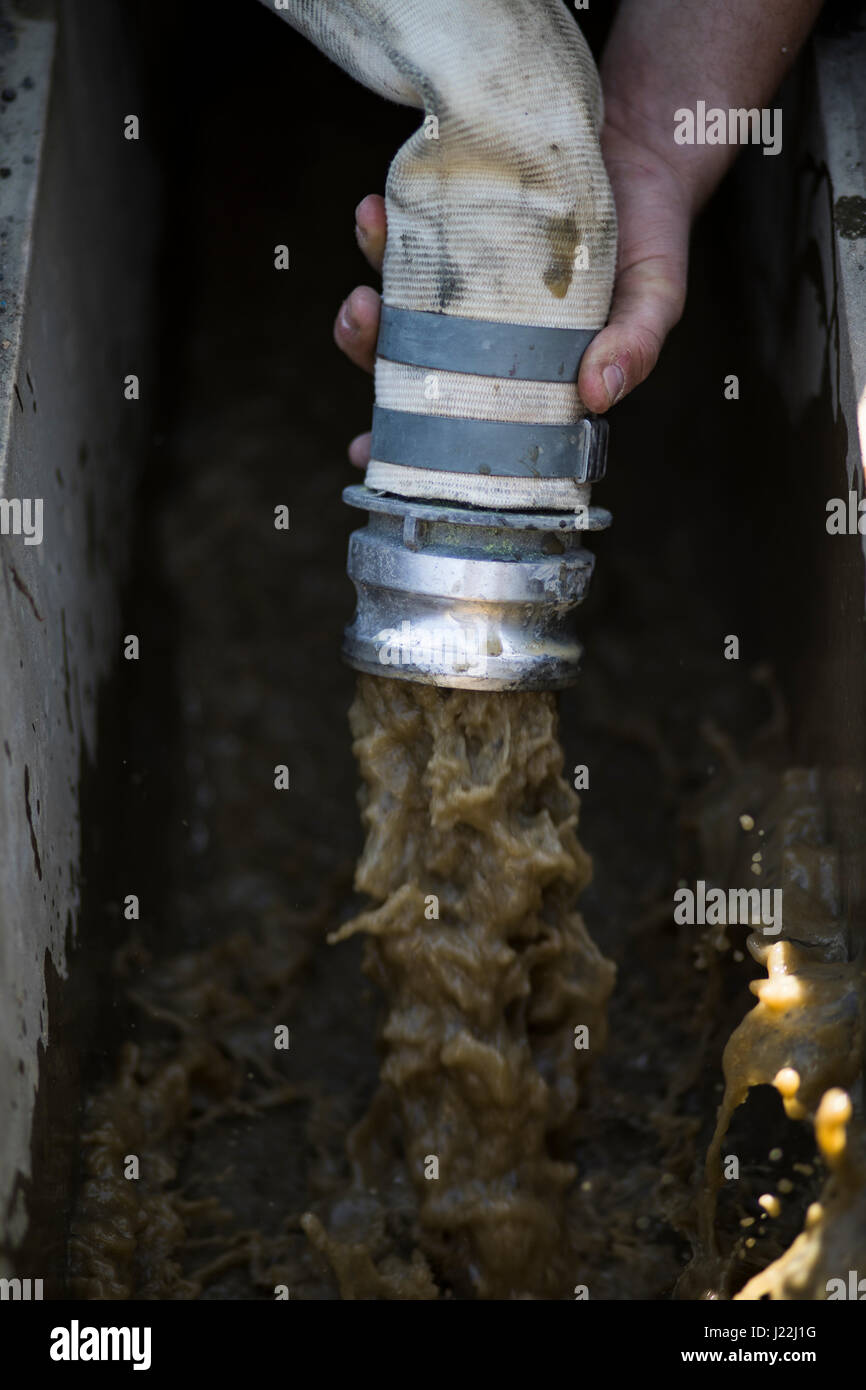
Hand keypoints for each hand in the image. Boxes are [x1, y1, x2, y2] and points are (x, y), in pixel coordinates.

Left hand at [335, 140, 688, 467]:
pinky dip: (381, 225)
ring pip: (390, 298)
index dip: (407, 439)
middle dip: (368, 347)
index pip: (454, 416)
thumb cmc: (649, 232)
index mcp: (517, 366)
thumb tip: (599, 395)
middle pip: (403, 357)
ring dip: (365, 282)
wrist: (646, 141)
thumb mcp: (656, 292)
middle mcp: (475, 327)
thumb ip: (637, 343)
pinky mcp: (448, 217)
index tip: (367, 453)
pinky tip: (376, 210)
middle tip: (362, 319)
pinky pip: (402, 230)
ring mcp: (455, 274)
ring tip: (367, 252)